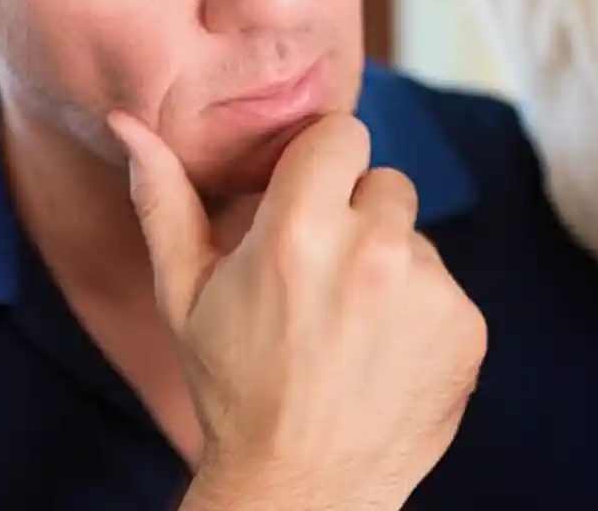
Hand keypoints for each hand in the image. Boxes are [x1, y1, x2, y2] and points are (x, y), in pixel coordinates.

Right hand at [108, 113, 488, 510]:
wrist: (302, 489)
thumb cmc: (234, 390)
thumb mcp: (185, 296)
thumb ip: (164, 201)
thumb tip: (129, 124)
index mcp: (299, 231)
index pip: (342, 133)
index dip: (321, 165)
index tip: (305, 202)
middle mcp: (374, 250)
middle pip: (385, 181)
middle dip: (357, 215)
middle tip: (322, 277)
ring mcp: (430, 290)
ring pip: (416, 237)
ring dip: (390, 265)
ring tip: (350, 326)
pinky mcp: (468, 325)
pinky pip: (446, 287)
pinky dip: (422, 312)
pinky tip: (383, 354)